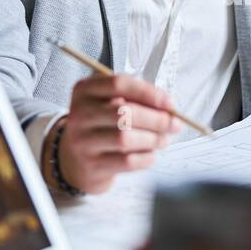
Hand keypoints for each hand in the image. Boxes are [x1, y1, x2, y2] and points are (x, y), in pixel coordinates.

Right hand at [48, 74, 180, 193]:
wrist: (75, 159)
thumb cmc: (100, 126)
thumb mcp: (109, 103)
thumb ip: (136, 100)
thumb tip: (168, 108)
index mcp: (85, 91)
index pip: (119, 84)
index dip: (148, 92)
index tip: (169, 102)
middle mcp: (80, 114)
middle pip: (124, 113)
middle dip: (157, 119)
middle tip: (175, 124)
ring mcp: (83, 141)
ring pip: (126, 138)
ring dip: (153, 139)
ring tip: (164, 139)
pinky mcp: (92, 165)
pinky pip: (127, 161)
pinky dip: (146, 157)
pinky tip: (150, 153)